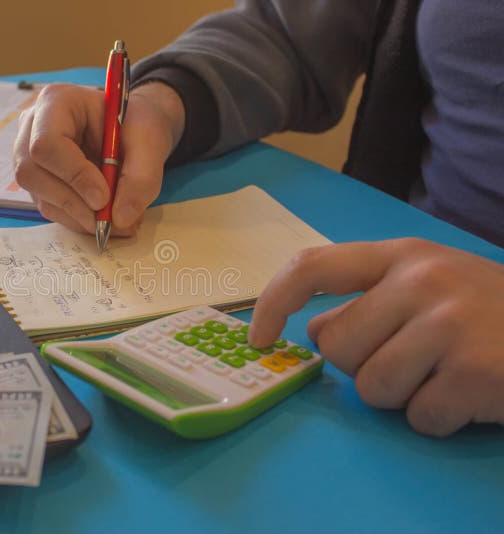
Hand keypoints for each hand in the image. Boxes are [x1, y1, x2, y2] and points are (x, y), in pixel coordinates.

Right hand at [13, 81, 184, 234]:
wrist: (133, 132)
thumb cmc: (137, 126)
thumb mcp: (150, 143)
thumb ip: (141, 178)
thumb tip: (121, 218)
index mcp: (56, 102)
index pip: (46, 143)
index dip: (73, 174)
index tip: (103, 198)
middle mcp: (32, 128)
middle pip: (32, 173)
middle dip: (73, 202)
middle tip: (109, 219)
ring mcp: (30, 157)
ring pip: (41, 197)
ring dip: (78, 216)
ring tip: (115, 220)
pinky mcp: (39, 182)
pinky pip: (51, 208)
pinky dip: (78, 220)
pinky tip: (103, 216)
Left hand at [248, 238, 503, 436]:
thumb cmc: (492, 311)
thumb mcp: (429, 288)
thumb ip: (368, 300)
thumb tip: (310, 329)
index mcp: (402, 255)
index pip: (313, 266)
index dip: (272, 302)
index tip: (256, 336)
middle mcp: (422, 280)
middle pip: (336, 347)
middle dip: (363, 365)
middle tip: (414, 357)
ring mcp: (451, 325)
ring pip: (371, 388)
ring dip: (401, 396)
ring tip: (444, 374)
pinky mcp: (476, 374)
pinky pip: (418, 418)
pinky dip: (438, 418)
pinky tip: (469, 394)